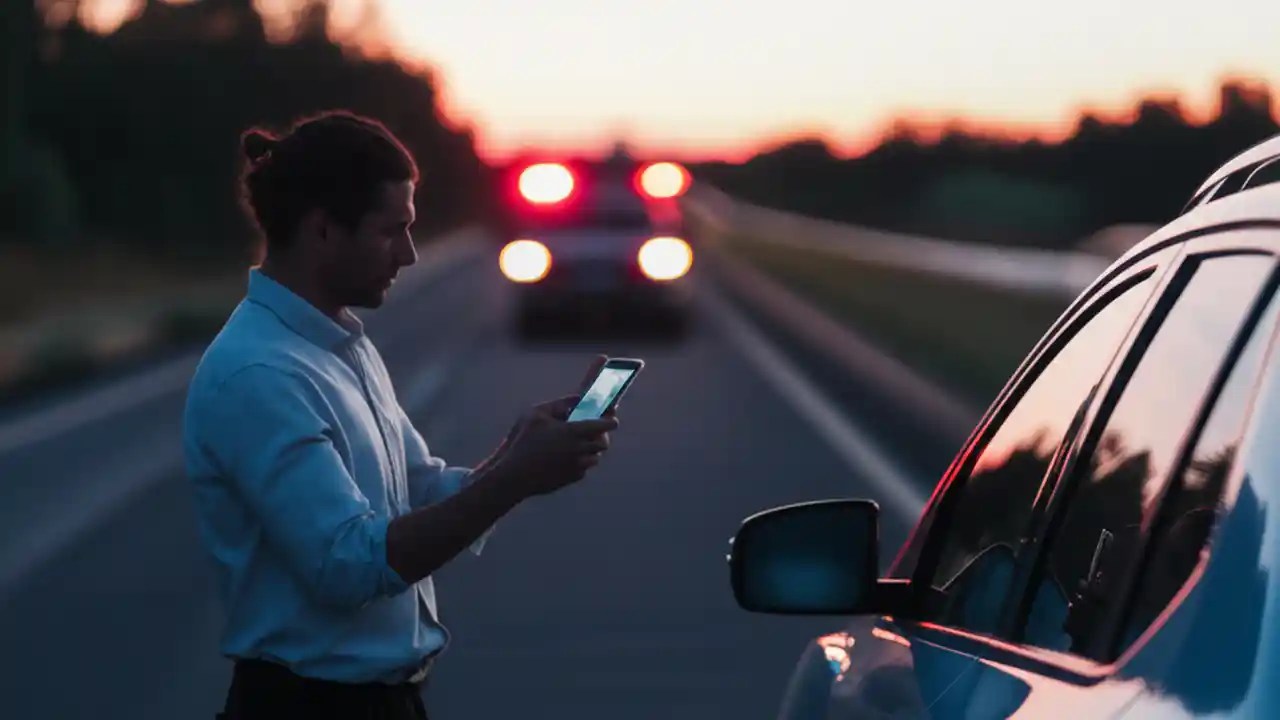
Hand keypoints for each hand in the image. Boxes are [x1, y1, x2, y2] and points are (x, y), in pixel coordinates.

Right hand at [493, 406, 617, 498]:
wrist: (515, 476)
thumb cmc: (524, 441)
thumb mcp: (536, 414)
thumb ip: (559, 403)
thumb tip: (577, 398)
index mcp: (574, 431)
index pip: (604, 425)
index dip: (611, 421)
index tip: (612, 419)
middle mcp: (580, 449)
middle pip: (603, 443)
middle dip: (601, 436)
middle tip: (595, 432)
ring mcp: (577, 466)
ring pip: (595, 458)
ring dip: (591, 451)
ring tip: (579, 445)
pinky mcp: (572, 479)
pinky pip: (583, 470)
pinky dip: (580, 463)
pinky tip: (567, 459)